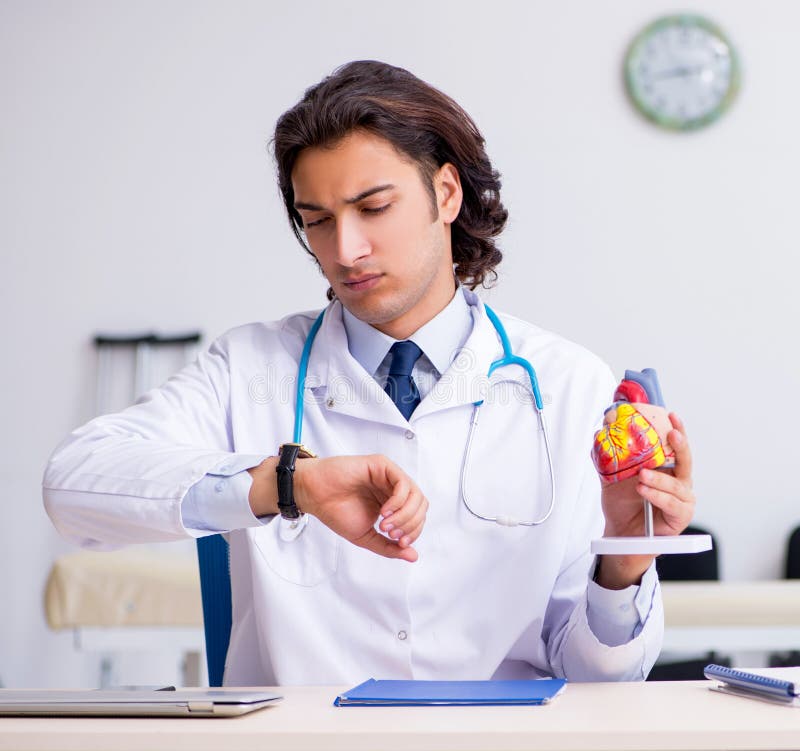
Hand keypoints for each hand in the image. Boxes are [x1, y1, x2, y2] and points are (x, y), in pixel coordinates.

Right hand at [249, 454, 427, 561]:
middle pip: (421, 506)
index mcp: (393, 503)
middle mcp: (393, 488)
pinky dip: (399, 501)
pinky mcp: (382, 465)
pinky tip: (384, 512)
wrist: (315, 495)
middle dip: (411, 525)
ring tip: (385, 525)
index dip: (413, 532)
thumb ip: (389, 547)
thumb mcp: (366, 536)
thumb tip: (413, 556)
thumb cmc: (336, 512)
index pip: (417, 517)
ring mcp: (389, 476)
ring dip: (405, 515)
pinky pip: (403, 483)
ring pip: (415, 495)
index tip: (398, 543)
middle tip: (391, 534)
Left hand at [598, 413, 695, 587]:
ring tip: (642, 475)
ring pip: (677, 484)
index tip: (671, 415)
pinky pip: (672, 504)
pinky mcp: (681, 517)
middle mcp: (678, 481)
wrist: (619, 533)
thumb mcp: (612, 475)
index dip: (676, 430)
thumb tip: (602, 428)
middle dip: (681, 445)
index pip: (674, 446)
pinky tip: (644, 491)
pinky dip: (657, 496)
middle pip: (686, 460)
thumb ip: (610, 453)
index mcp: (666, 468)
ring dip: (659, 478)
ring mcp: (682, 499)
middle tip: (671, 434)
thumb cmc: (621, 504)